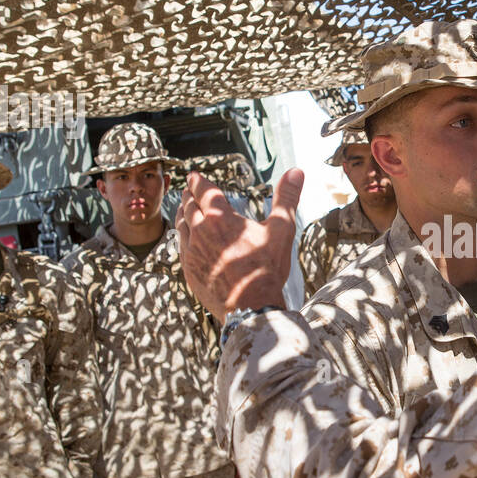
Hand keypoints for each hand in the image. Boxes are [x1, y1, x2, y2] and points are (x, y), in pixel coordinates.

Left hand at [176, 168, 303, 322]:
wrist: (250, 306)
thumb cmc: (266, 268)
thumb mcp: (281, 229)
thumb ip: (286, 198)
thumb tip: (296, 171)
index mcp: (220, 216)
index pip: (204, 191)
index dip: (198, 181)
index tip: (194, 176)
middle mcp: (200, 230)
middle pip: (188, 206)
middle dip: (188, 195)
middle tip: (188, 191)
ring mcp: (191, 251)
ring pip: (180, 224)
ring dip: (182, 213)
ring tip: (184, 209)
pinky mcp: (188, 269)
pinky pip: (180, 246)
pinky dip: (181, 236)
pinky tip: (186, 237)